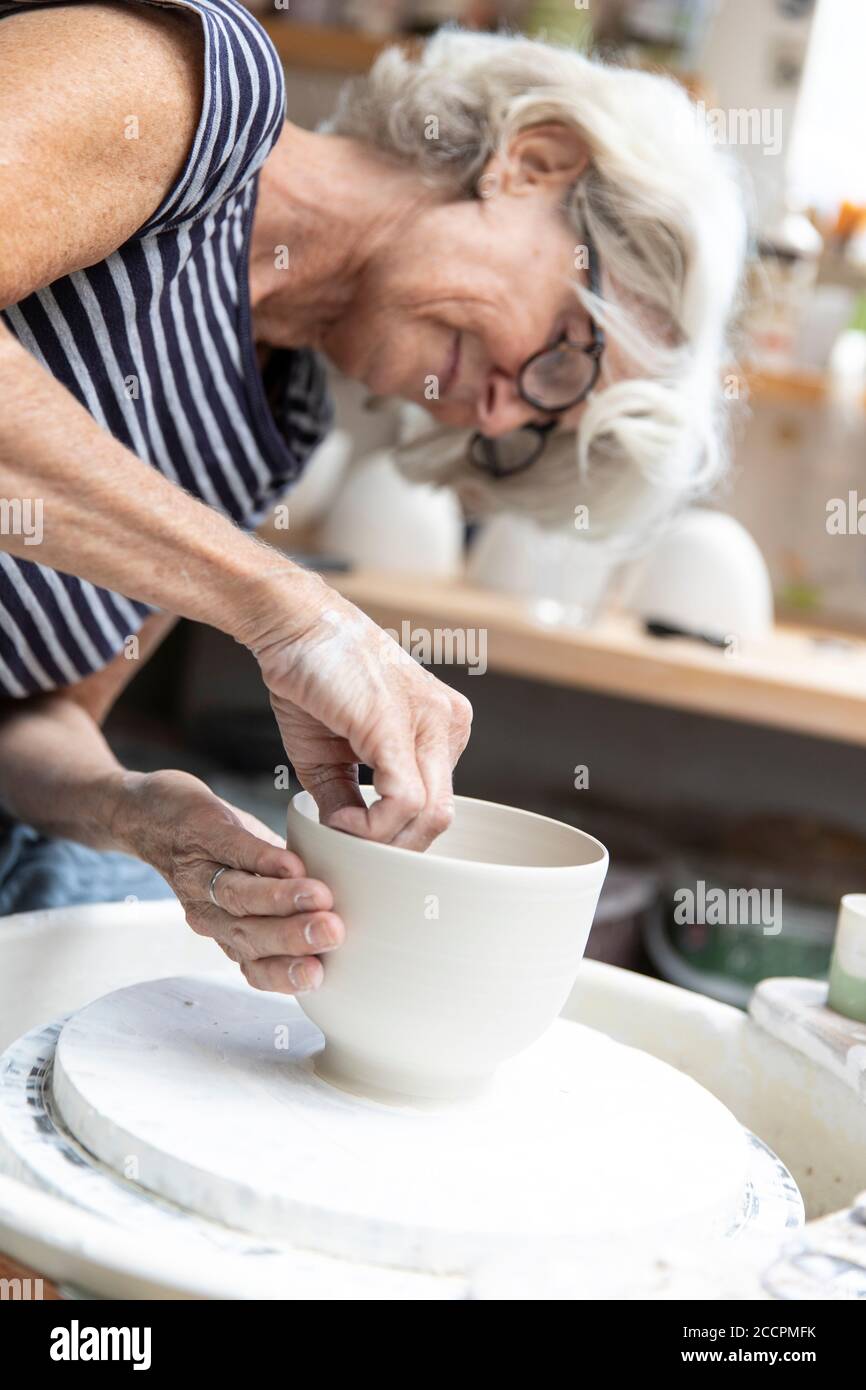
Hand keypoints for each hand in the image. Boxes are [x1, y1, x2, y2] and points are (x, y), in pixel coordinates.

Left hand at [111, 769, 342, 994]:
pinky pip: (234, 850)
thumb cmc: (215, 854)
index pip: (255, 967)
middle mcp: (212, 914)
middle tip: (332, 933)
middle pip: (250, 935)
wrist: (151, 815)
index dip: (285, 975)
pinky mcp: (204, 834)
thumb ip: (292, 902)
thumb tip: (355, 912)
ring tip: (319, 898)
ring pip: (240, 896)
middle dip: (293, 938)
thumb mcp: (253, 887)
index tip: (320, 974)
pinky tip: (291, 862)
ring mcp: (204, 874)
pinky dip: (262, 859)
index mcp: (230, 933)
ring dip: (281, 900)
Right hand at [247, 575, 472, 850]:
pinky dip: (373, 826)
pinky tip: (342, 819)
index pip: (435, 803)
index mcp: (439, 727)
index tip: (353, 834)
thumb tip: (350, 844)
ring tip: (341, 828)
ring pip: (429, 815)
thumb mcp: (332, 756)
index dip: (395, 834)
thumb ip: (348, 800)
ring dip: (381, 840)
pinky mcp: (398, 727)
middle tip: (350, 845)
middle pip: (440, 816)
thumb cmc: (311, 678)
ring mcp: (430, 721)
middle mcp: (446, 722)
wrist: (292, 624)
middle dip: (394, 846)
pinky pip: (405, 801)